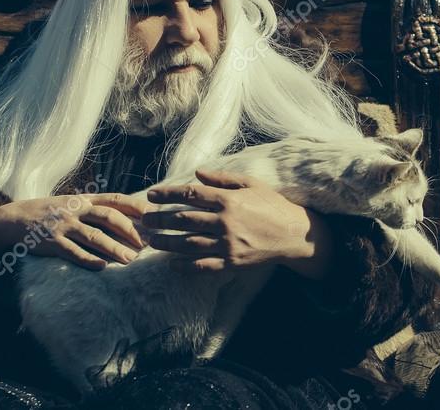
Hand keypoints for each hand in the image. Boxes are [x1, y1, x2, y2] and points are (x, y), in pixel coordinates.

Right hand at [0, 193, 154, 269]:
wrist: (14, 218)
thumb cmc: (50, 213)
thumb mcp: (72, 204)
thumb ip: (95, 209)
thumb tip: (127, 218)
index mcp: (83, 200)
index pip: (115, 199)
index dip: (135, 206)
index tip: (154, 214)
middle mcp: (75, 210)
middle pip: (108, 217)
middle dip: (129, 230)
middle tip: (145, 244)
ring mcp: (63, 226)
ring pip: (93, 236)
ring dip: (113, 249)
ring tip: (130, 260)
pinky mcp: (51, 242)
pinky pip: (72, 252)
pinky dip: (87, 260)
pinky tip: (101, 267)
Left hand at [141, 170, 332, 276]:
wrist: (294, 235)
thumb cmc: (272, 206)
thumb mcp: (251, 184)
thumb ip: (223, 178)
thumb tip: (197, 172)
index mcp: (229, 200)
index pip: (190, 195)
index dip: (168, 194)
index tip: (152, 195)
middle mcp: (225, 222)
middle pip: (184, 220)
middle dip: (161, 220)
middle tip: (145, 220)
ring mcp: (228, 244)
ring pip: (189, 244)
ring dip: (167, 242)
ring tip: (151, 241)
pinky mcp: (232, 262)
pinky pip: (203, 266)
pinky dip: (186, 266)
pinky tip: (172, 264)